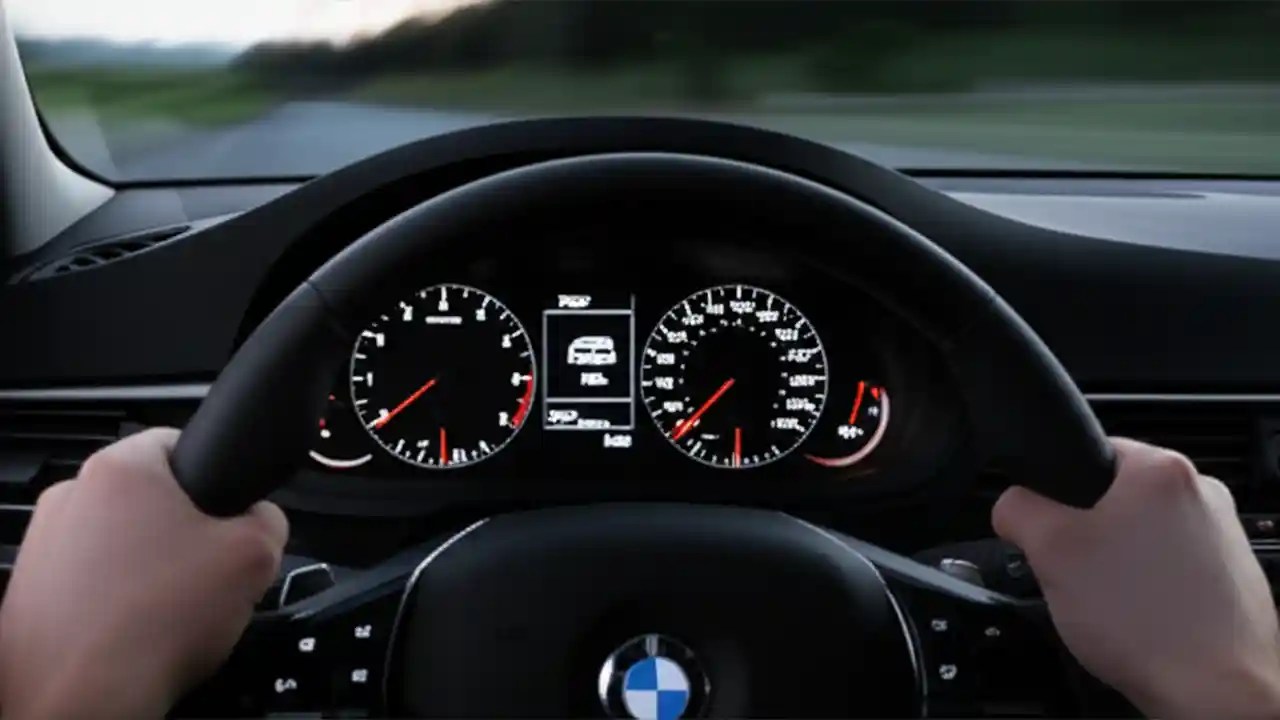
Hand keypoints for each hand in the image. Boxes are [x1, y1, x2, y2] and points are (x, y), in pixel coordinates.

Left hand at [0, 428, 287, 719]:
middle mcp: (69, 495)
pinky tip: (137, 629)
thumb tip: (260, 518)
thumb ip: (270, 519)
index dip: (216, 477)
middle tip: (210, 569)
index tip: (229, 515)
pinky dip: (115, 598)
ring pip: (119, 541)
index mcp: (121, 468)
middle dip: (183, 529)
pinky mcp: (29, 590)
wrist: (80, 700)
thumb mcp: (255, 556)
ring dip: (147, 565)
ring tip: (171, 608)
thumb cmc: (158, 620)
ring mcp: (41, 543)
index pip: (179, 440)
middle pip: (149, 497)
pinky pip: (90, 579)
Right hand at [993, 438, 1279, 718]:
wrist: (1214, 691)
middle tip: (1078, 574)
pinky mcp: (1232, 575)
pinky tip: (1141, 618)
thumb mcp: (1048, 550)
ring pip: (1139, 537)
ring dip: (1118, 564)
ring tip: (1113, 602)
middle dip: (1087, 536)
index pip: (1086, 452)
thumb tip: (1011, 505)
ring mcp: (1224, 535)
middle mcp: (1203, 490)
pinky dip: (1149, 589)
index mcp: (1160, 467)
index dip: (1055, 495)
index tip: (1053, 533)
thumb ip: (1017, 509)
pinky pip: (1169, 569)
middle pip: (1112, 499)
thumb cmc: (1145, 622)